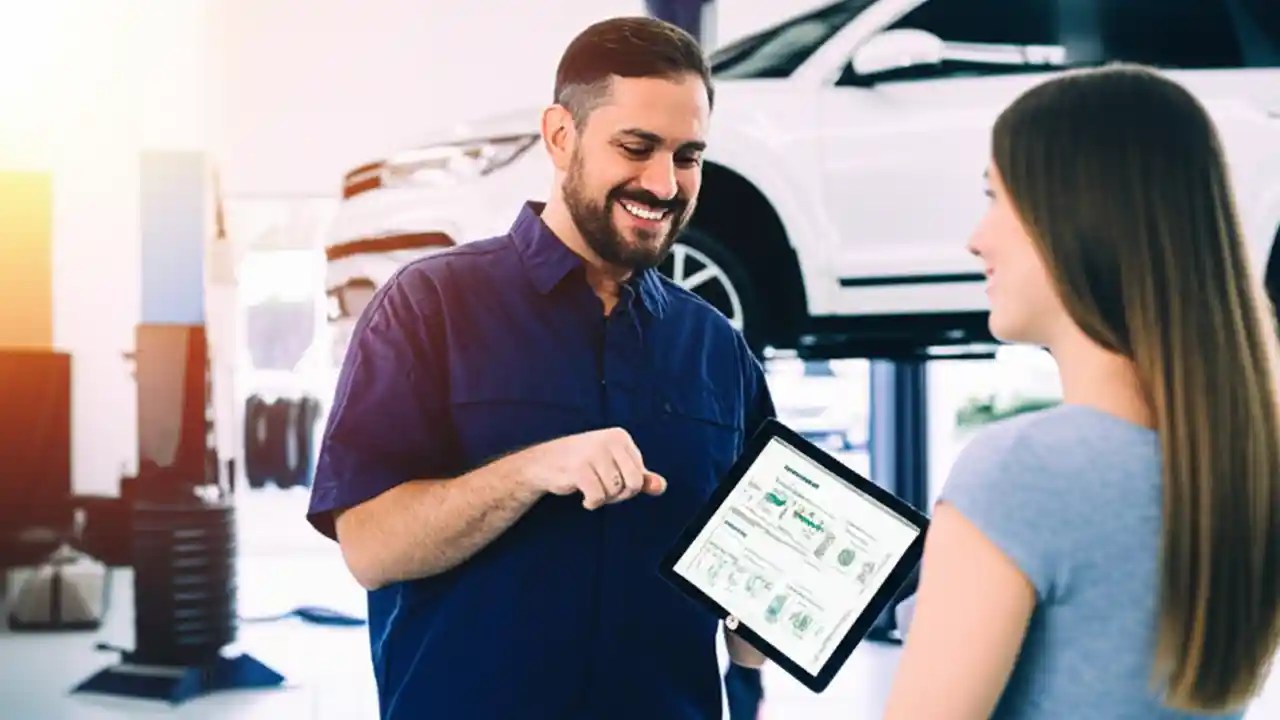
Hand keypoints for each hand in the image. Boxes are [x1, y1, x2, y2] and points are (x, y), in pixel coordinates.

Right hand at [521, 427, 666, 509]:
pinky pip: (598, 497)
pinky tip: (584, 498)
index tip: (610, 479)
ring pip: (615, 491)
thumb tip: (661, 487)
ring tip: (590, 488)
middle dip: (620, 495)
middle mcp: (609, 440)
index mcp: (621, 437)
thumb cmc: (583, 464)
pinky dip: (592, 503)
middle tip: (603, 490)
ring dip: (603, 498)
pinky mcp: (579, 467)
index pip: (640, 474)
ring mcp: (593, 453)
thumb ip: (640, 477)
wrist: (544, 463)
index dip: (627, 486)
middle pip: (633, 484)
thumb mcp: (615, 467)